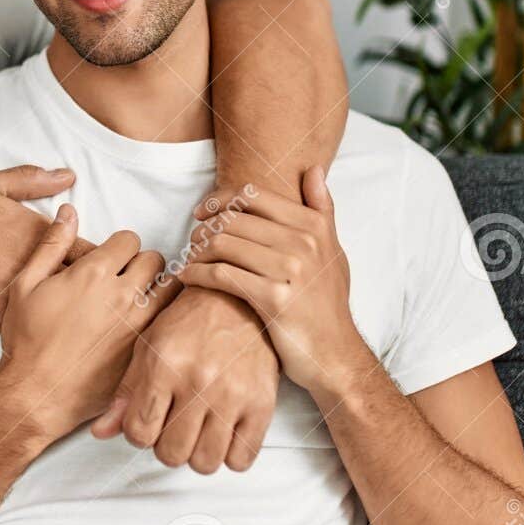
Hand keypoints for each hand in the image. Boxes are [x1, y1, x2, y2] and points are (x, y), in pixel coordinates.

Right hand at [0, 165, 89, 330]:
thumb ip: (31, 179)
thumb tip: (68, 176)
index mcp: (41, 234)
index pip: (94, 252)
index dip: (103, 261)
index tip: (102, 266)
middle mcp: (38, 268)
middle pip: (87, 287)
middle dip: (97, 291)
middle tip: (98, 296)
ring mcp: (23, 298)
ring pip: (66, 313)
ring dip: (76, 314)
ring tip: (81, 317)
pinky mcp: (3, 322)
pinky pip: (37, 329)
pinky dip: (47, 330)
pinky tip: (50, 331)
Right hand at [0, 205, 175, 439]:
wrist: (36, 394)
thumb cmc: (27, 340)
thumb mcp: (26, 285)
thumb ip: (51, 244)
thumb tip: (68, 211)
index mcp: (94, 274)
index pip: (130, 239)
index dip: (119, 247)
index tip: (110, 261)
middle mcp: (123, 295)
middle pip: (155, 259)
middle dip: (142, 264)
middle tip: (126, 279)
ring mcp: (138, 325)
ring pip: (171, 289)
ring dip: (158, 288)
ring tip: (139, 300)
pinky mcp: (145, 351)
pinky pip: (168, 322)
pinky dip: (163, 318)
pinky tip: (145, 325)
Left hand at [90, 287, 278, 473]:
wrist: (237, 300)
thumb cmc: (189, 323)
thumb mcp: (147, 348)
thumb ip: (125, 394)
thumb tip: (100, 432)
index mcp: (164, 366)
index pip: (139, 433)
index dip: (139, 434)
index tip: (148, 422)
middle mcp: (199, 382)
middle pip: (172, 454)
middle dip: (167, 445)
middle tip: (174, 425)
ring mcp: (233, 395)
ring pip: (205, 462)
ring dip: (198, 453)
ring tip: (199, 429)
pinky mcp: (262, 404)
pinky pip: (241, 459)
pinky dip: (230, 454)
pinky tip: (224, 431)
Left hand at [177, 168, 355, 397]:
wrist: (335, 354)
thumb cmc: (327, 303)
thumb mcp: (333, 251)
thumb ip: (322, 209)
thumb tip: (313, 170)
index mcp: (314, 225)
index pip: (253, 195)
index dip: (219, 198)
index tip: (202, 212)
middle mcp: (304, 242)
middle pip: (233, 218)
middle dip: (204, 228)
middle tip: (192, 241)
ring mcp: (290, 269)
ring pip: (223, 244)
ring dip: (197, 250)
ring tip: (191, 259)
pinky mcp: (273, 298)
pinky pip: (221, 274)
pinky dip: (197, 273)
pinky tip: (188, 277)